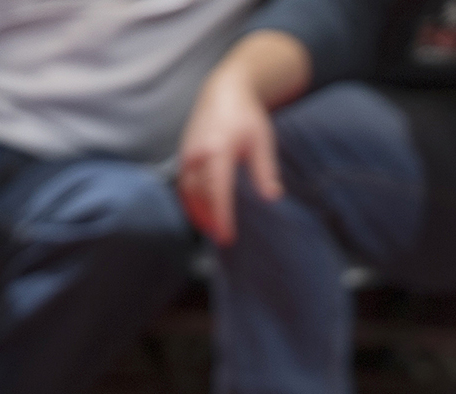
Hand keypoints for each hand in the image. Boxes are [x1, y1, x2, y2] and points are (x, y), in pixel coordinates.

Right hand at [178, 66, 282, 244]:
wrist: (223, 91)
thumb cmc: (246, 116)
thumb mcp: (262, 141)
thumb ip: (265, 170)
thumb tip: (272, 196)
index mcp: (218, 150)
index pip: (217, 190)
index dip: (221, 216)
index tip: (227, 236)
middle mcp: (197, 154)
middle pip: (199, 195)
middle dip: (209, 219)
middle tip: (223, 240)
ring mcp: (187, 154)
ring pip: (187, 191)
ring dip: (197, 213)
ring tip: (212, 231)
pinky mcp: (183, 155)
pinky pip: (183, 184)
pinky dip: (189, 202)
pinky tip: (201, 214)